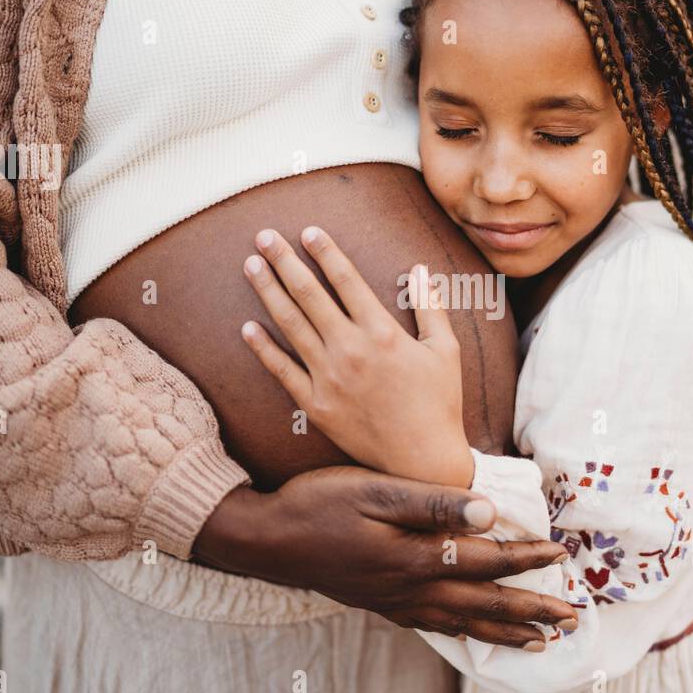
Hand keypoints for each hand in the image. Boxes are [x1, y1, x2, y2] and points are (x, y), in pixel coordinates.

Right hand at [191, 465, 578, 647]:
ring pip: (463, 623)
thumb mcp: (375, 490)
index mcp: (417, 558)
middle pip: (485, 604)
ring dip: (505, 632)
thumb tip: (490, 514)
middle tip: (572, 622)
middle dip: (532, 612)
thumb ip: (433, 503)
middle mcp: (411, 589)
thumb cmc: (319, 503)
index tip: (561, 557)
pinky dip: (463, 633)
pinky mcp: (379, 603)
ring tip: (540, 641)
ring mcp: (395, 601)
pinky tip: (471, 633)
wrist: (266, 538)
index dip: (527, 559)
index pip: (487, 561)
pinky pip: (433, 626)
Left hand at [240, 226, 474, 488]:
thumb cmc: (440, 404)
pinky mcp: (315, 405)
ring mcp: (328, 378)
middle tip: (264, 236)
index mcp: (382, 332)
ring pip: (290, 325)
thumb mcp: (445, 351)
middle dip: (284, 261)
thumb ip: (430, 307)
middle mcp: (350, 350)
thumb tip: (420, 270)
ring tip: (250, 266)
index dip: (326, 252)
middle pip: (309, 294)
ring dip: (268, 292)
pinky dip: (263, 348)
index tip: (309, 231)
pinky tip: (247, 327)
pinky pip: (281, 371)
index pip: (346, 280)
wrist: (423, 461)